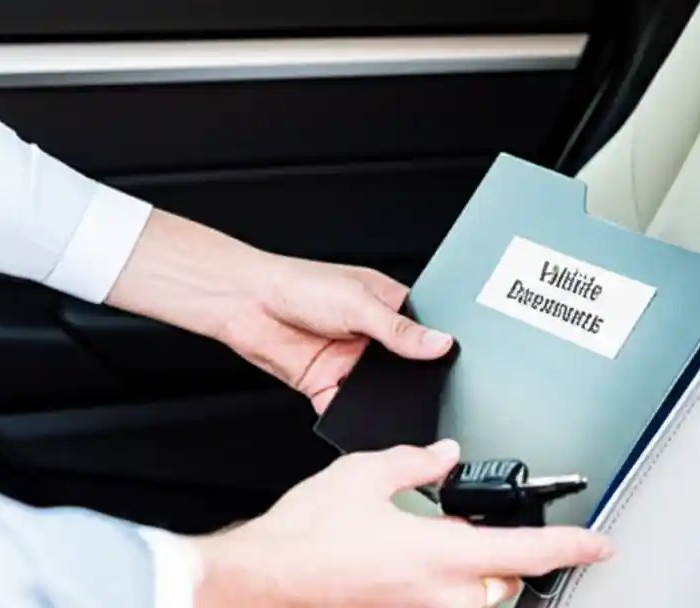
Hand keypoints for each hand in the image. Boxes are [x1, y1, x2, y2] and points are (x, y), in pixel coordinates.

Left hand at [107, 210, 452, 411]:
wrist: (247, 303)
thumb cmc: (299, 285)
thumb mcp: (359, 304)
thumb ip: (400, 330)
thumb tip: (441, 343)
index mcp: (386, 306)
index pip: (423, 332)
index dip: (437, 348)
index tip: (452, 363)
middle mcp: (371, 336)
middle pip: (404, 366)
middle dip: (412, 379)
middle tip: (424, 388)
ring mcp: (350, 362)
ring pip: (379, 391)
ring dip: (383, 399)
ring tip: (390, 402)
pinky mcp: (326, 384)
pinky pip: (346, 407)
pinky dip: (351, 415)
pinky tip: (357, 414)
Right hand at [190, 439, 611, 607]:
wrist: (260, 583)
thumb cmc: (304, 538)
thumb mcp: (365, 475)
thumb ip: (416, 463)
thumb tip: (442, 456)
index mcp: (439, 555)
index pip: (527, 552)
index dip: (572, 546)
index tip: (599, 544)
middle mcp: (438, 596)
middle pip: (505, 583)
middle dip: (510, 557)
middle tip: (494, 530)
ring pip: (476, 600)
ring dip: (476, 575)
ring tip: (448, 545)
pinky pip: (442, 606)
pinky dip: (446, 587)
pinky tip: (414, 563)